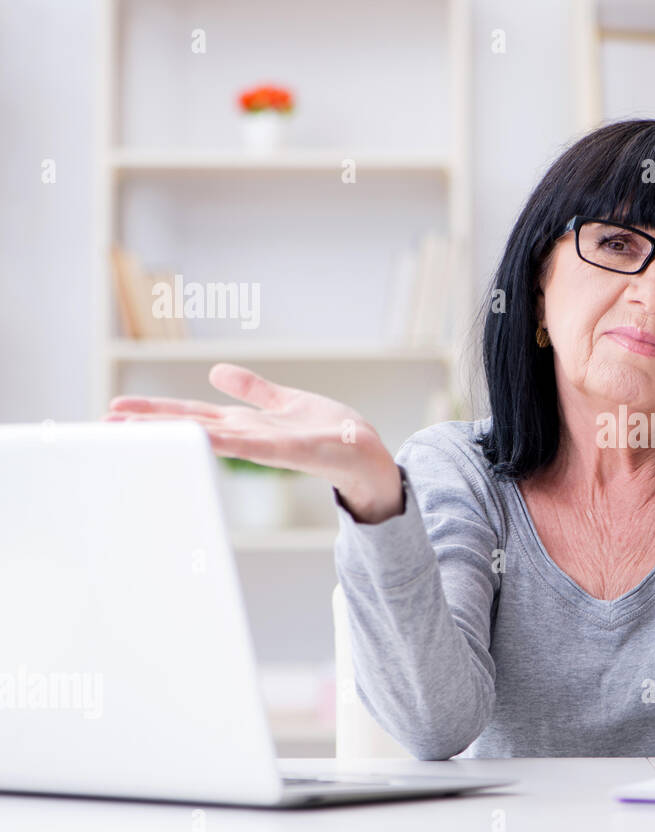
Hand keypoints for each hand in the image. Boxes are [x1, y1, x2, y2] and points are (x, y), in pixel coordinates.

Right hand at [102, 363, 403, 522]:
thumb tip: (216, 370)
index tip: (115, 410)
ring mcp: (265, 444)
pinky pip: (250, 445)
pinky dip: (225, 440)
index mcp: (246, 424)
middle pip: (191, 426)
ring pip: (211, 436)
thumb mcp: (285, 402)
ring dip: (174, 432)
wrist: (365, 453)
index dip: (154, 412)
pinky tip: (199, 434)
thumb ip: (253, 389)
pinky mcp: (288, 449)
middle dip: (149, 424)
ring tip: (135, 430)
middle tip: (104, 423)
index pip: (192, 415)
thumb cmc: (330, 431)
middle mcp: (249, 436)